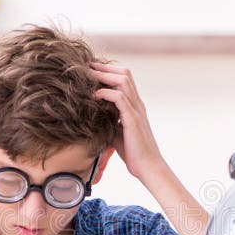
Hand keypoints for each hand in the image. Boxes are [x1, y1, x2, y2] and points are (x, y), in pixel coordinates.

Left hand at [90, 63, 164, 181]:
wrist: (148, 167)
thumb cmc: (133, 152)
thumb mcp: (116, 131)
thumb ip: (108, 120)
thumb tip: (91, 114)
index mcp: (135, 106)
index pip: (124, 79)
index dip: (108, 72)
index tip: (91, 71)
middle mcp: (137, 104)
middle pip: (124, 74)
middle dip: (104, 68)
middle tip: (86, 67)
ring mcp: (136, 111)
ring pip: (123, 81)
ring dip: (104, 76)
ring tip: (88, 76)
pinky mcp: (133, 120)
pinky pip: (120, 98)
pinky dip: (105, 94)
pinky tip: (93, 96)